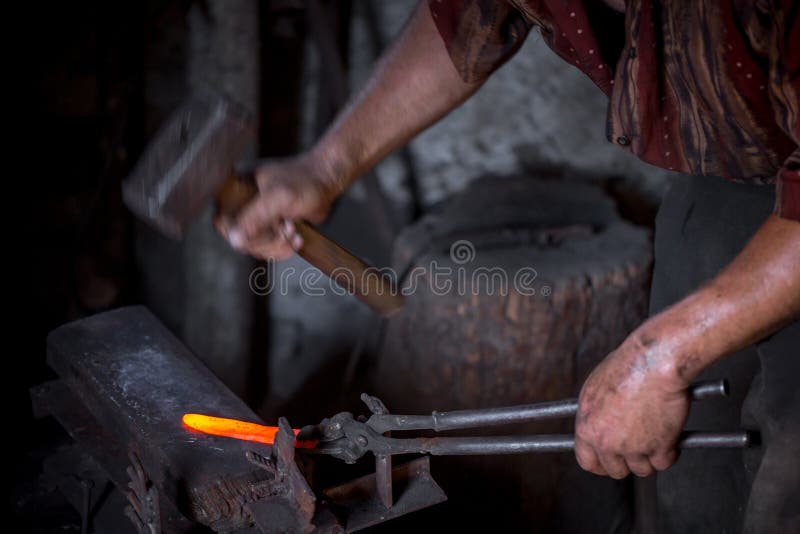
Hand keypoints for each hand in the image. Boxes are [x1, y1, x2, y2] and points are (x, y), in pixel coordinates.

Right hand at [216, 153, 343, 259]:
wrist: (327, 182)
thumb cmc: (306, 181)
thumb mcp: (279, 198)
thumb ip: (256, 216)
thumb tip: (234, 239)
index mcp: (236, 187)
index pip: (223, 220)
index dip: (240, 233)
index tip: (263, 234)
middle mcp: (241, 202)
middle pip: (238, 237)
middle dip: (265, 240)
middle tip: (285, 233)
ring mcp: (255, 215)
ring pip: (252, 246)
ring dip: (276, 245)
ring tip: (293, 232)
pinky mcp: (268, 226)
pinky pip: (265, 247)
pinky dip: (282, 247)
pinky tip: (296, 238)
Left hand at [574, 333, 690, 478]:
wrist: (653, 361)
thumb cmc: (627, 367)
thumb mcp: (595, 389)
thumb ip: (595, 414)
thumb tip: (598, 425)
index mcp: (587, 427)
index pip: (587, 461)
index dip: (600, 463)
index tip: (608, 461)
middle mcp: (607, 441)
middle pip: (615, 470)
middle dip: (627, 462)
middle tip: (637, 449)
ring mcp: (633, 447)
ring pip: (642, 469)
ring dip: (650, 457)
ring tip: (655, 436)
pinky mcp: (659, 447)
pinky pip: (664, 462)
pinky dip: (670, 453)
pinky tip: (670, 438)